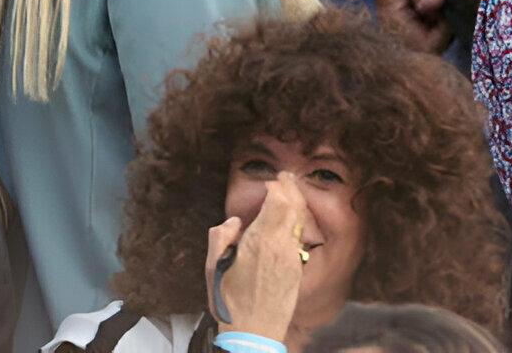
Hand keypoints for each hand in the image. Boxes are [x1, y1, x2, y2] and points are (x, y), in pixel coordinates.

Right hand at [205, 173, 305, 341]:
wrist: (252, 334)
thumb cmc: (228, 303)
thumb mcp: (212, 267)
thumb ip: (220, 236)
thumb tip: (235, 221)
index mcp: (259, 241)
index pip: (278, 200)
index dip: (277, 186)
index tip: (271, 180)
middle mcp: (281, 246)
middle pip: (294, 205)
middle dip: (290, 188)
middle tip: (285, 177)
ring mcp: (292, 258)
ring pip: (299, 221)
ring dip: (296, 203)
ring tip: (289, 192)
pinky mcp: (297, 269)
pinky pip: (298, 237)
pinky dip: (296, 221)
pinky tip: (289, 220)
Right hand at [360, 0, 451, 53]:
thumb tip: (433, 6)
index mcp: (392, 20)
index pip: (424, 47)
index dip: (443, 33)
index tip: (451, 10)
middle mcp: (401, 29)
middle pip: (434, 47)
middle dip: (450, 28)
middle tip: (456, 1)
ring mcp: (413, 25)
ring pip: (441, 39)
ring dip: (452, 21)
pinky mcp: (423, 18)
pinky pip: (442, 28)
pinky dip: (451, 16)